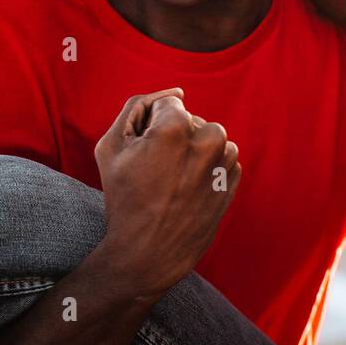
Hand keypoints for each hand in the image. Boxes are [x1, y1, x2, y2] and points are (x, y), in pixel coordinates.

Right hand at [93, 88, 240, 299]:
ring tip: (173, 180)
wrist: (148, 253)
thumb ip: (138, 107)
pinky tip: (187, 189)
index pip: (169, 104)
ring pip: (210, 138)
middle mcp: (208, 140)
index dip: (153, 126)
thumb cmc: (124, 199)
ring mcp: (225, 162)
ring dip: (194, 151)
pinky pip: (221, 160)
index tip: (145, 151)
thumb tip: (176, 91)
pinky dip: (207, 168)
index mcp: (177, 128)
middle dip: (176, 137)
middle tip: (157, 171)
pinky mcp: (233, 179)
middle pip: (192, 120)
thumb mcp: (111, 146)